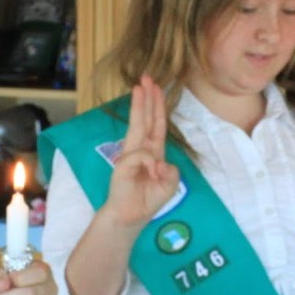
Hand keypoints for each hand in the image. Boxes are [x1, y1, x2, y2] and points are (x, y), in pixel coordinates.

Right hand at [102, 76, 181, 228]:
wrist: (130, 216)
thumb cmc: (147, 201)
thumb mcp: (168, 186)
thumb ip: (171, 172)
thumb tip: (159, 161)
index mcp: (153, 152)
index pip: (156, 125)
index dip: (157, 107)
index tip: (157, 88)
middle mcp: (141, 149)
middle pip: (146, 119)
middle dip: (148, 98)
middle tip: (147, 77)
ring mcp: (130, 155)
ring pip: (138, 126)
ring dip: (140, 106)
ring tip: (140, 87)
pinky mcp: (123, 164)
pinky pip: (141, 155)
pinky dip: (149, 163)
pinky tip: (153, 173)